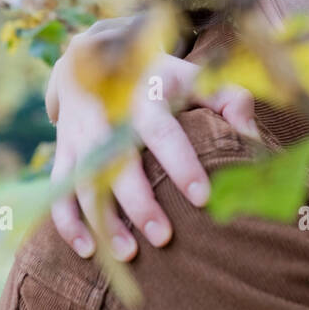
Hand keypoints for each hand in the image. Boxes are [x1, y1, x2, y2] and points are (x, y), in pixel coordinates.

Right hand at [45, 20, 256, 260]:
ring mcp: (78, 136)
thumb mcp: (193, 77)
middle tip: (164, 238)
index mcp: (144, 94)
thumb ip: (227, 99)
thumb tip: (251, 135)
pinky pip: (58, 192)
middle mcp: (106, 115)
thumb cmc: (159, 78)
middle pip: (116, 163)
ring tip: (130, 253)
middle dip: (138, 202)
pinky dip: (67, 223)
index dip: (181, 164)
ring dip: (103, 221)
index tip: (203, 198)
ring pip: (83, 183)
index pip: (162, 132)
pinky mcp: (63, 154)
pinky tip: (87, 251)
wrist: (95, 56)